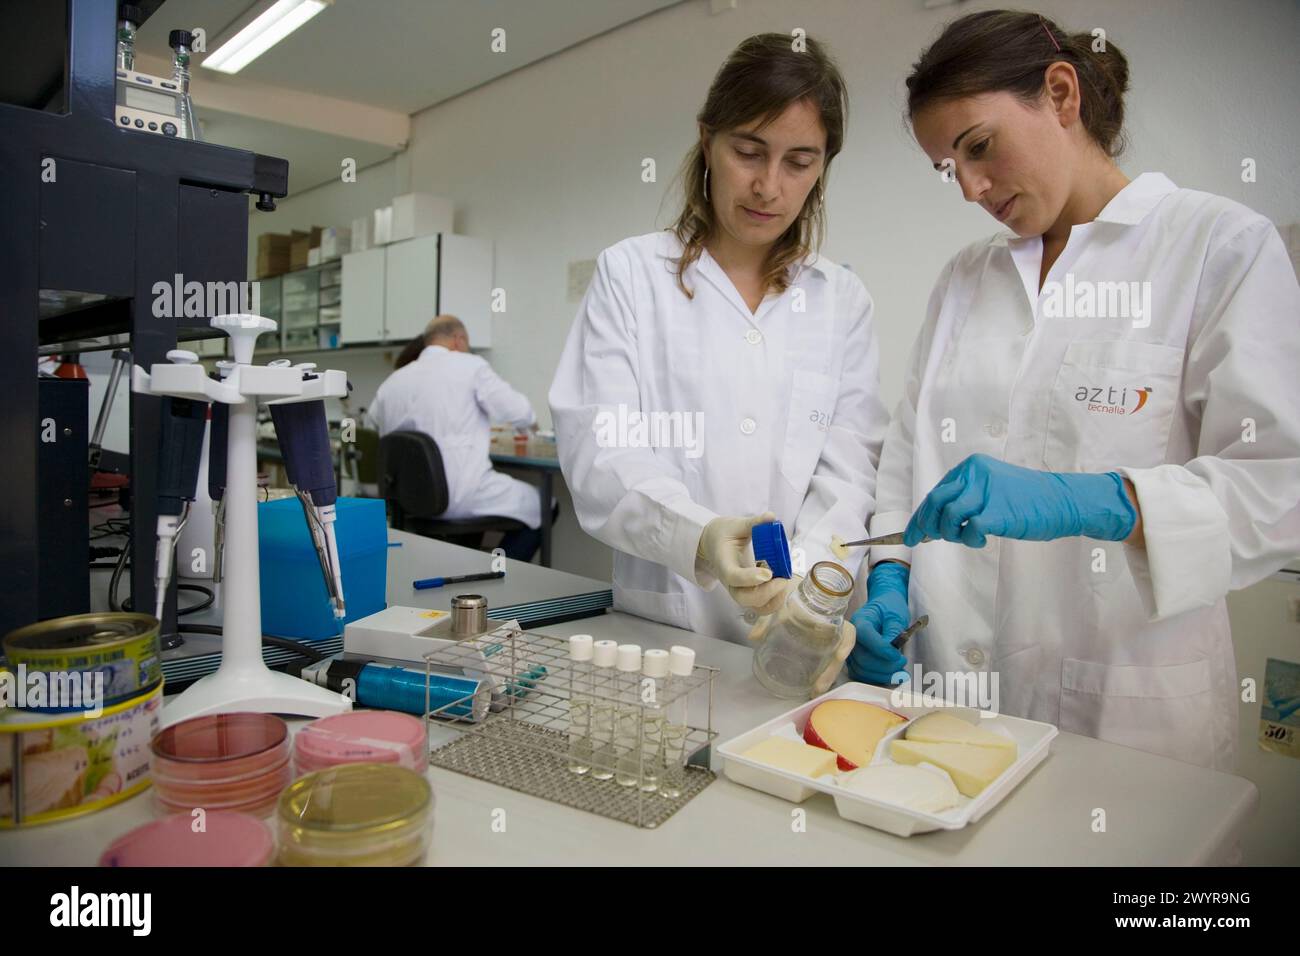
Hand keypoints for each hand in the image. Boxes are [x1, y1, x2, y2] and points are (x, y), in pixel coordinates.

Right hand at [697, 512, 789, 611]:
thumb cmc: (723, 534)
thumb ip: (753, 522)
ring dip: (772, 600)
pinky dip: (773, 602)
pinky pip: (760, 606)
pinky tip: (782, 587)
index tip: (768, 572)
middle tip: (782, 579)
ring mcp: (738, 590)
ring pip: (754, 606)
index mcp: (723, 564)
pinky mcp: (748, 593)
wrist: (713, 544)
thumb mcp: (736, 525)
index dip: (750, 578)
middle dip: (766, 593)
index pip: (733, 577)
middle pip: (744, 598)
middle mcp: (730, 582)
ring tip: (784, 583)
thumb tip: (771, 517)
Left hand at [746, 585, 855, 697]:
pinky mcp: (818, 643)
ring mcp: (827, 637)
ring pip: (833, 659)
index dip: (846, 643)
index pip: (848, 631)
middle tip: (817, 689)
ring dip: (826, 676)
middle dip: (832, 671)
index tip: (839, 655)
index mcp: (830, 615)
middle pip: (840, 652)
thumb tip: (754, 637)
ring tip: (814, 692)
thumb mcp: (779, 598)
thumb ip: (766, 617)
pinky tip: (811, 685)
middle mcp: (833, 628)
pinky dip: (820, 672)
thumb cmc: (790, 588)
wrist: (786, 580)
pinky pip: (824, 659)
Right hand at [846, 562, 910, 685]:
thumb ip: (894, 631)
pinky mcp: (856, 660)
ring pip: (862, 670)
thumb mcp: (896, 615)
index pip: (865, 635)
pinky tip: (893, 675)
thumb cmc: (890, 608)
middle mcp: (852, 637)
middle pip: (863, 658)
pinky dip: (878, 678)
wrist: (884, 606)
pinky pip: (862, 674)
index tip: (899, 656)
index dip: (882, 649)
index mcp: (860, 621)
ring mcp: (852, 650)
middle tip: (903, 661)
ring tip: (900, 672)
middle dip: (885, 665)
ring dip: (883, 675)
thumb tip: (891, 650)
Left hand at [903, 453, 1136, 547]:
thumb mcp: (991, 489)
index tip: (913, 534)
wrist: (1062, 501)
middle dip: (926, 526)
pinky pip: (970, 531)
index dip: (921, 516)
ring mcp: (986, 492)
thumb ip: (964, 499)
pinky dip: (971, 540)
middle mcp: (975, 474)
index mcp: (971, 467)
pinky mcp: (998, 512)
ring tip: (967, 537)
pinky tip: (982, 540)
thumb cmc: (1026, 499)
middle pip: (935, 502)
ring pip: (948, 517)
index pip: (936, 492)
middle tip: (927, 541)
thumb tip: (934, 524)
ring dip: (951, 534)